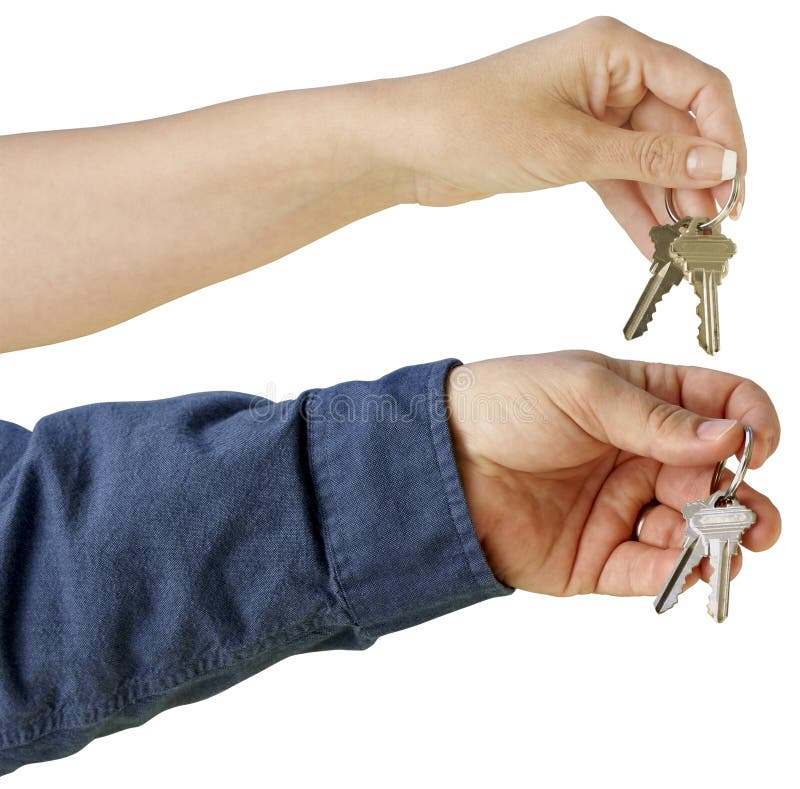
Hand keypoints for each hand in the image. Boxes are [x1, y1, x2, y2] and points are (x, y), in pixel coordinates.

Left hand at [380, 16, 745, 257]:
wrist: (410, 147)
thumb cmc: (477, 125)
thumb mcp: (573, 148)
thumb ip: (649, 159)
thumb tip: (719, 163)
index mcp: (614, 51)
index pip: (701, 88)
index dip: (727, 139)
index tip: (735, 191)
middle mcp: (607, 76)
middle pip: (677, 128)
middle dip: (696, 181)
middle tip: (710, 234)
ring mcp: (587, 113)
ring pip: (646, 159)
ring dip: (665, 203)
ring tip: (683, 249)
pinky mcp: (566, 147)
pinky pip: (614, 178)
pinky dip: (631, 208)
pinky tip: (648, 243)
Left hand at [446, 351, 779, 595]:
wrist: (442, 459)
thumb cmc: (502, 405)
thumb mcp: (581, 388)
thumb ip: (654, 416)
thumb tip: (727, 436)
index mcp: (640, 404)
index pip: (718, 407)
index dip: (749, 423)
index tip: (757, 444)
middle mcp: (638, 457)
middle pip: (715, 479)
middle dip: (742, 498)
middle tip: (750, 515)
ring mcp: (620, 507)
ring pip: (692, 530)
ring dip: (717, 541)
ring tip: (722, 545)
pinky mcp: (597, 555)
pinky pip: (650, 570)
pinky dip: (677, 573)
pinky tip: (689, 566)